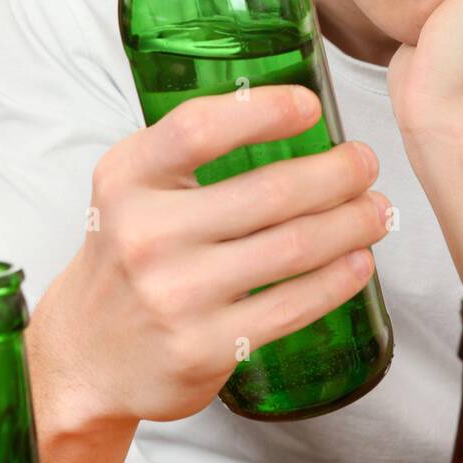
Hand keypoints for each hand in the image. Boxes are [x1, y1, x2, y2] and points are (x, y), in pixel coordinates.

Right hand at [27, 86, 389, 426]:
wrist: (87, 356)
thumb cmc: (127, 256)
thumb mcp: (133, 187)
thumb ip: (191, 149)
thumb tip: (291, 113)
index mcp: (128, 179)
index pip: (200, 128)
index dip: (265, 111)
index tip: (311, 106)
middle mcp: (147, 234)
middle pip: (268, 192)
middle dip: (336, 174)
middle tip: (365, 163)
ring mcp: (176, 295)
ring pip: (292, 248)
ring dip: (350, 224)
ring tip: (376, 210)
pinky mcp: (204, 347)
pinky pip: (291, 306)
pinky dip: (337, 280)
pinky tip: (359, 261)